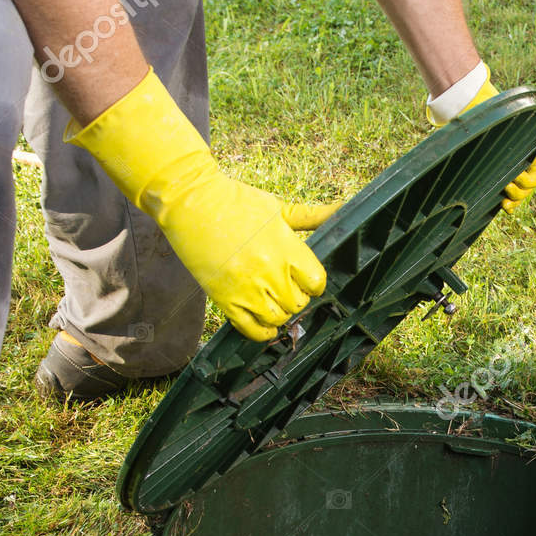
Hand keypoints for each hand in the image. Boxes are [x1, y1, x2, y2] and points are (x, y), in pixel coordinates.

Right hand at [68, 70, 337, 340]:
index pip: (316, 282)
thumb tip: (344, 210)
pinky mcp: (225, 299)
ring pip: (278, 320)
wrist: (191, 202)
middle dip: (296, 298)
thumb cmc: (237, 202)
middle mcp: (269, 270)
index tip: (305, 279)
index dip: (313, 283)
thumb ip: (311, 216)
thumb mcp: (278, 208)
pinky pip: (251, 331)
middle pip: (298, 303)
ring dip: (279, 314)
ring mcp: (246, 287)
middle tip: (286, 288)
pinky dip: (262, 333)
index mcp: (286, 247)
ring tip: (273, 302)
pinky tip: (265, 324)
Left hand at [433, 75, 535, 210]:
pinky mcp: (492, 173)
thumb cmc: (515, 120)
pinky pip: (502, 194)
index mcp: (533, 158)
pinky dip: (506, 203)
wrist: (488, 113)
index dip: (529, 183)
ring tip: (503, 196)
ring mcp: (506, 170)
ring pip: (515, 194)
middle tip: (507, 185)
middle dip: (519, 192)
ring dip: (513, 199)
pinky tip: (503, 207)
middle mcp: (521, 166)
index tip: (518, 177)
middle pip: (526, 190)